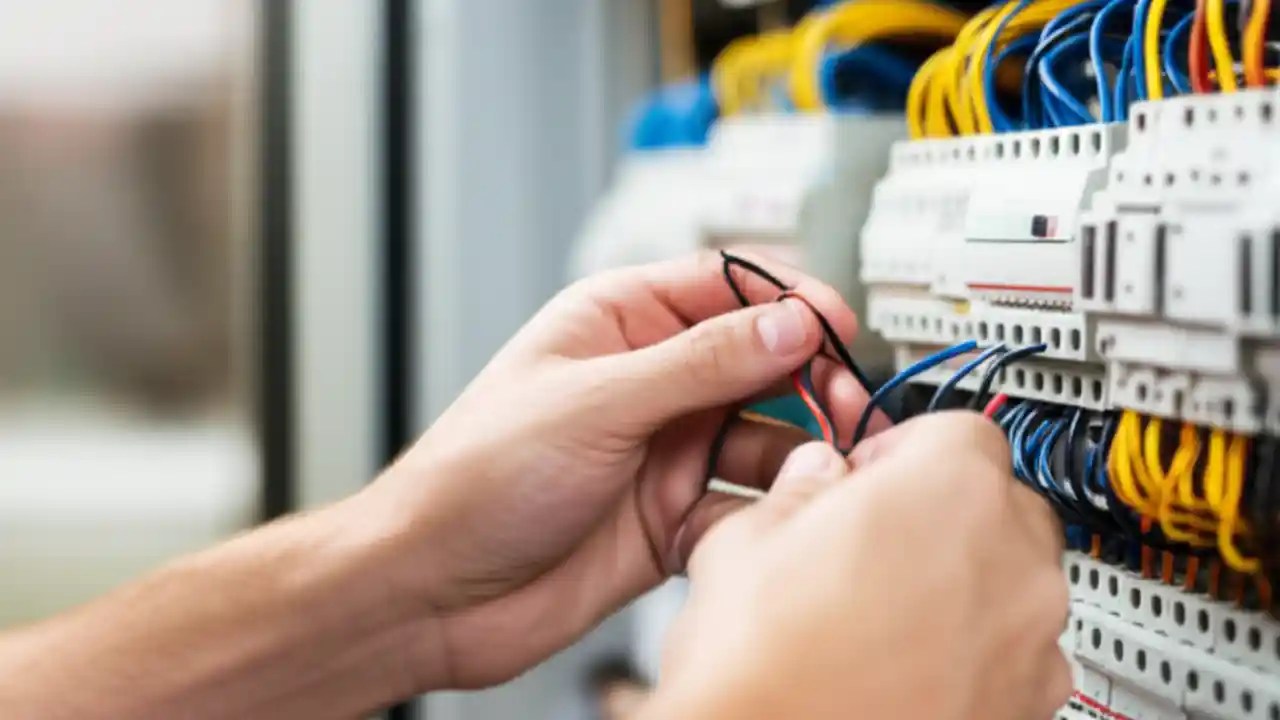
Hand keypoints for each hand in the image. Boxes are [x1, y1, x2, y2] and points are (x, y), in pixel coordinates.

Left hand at [364, 252, 880, 688]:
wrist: (435, 592)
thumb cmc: (476, 478)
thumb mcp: (596, 403)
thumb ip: (700, 363)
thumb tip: (787, 320)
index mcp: (617, 324)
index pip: (725, 287)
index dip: (788, 298)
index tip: (838, 325)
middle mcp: (648, 382)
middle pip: (758, 358)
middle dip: (809, 374)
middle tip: (847, 401)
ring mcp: (663, 449)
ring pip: (764, 430)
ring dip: (804, 441)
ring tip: (831, 458)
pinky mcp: (674, 515)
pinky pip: (747, 498)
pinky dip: (776, 501)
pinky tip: (785, 507)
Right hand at [644, 413, 1070, 719]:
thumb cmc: (759, 671)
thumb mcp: (743, 540)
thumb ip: (797, 490)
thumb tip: (812, 482)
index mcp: (950, 490)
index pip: (956, 429)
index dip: (899, 449)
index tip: (866, 477)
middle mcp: (1013, 562)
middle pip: (995, 502)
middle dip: (938, 514)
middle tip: (869, 545)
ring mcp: (1033, 643)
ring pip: (1008, 581)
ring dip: (957, 584)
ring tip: (876, 618)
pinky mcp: (1030, 706)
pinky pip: (1013, 654)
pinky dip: (971, 653)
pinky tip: (901, 668)